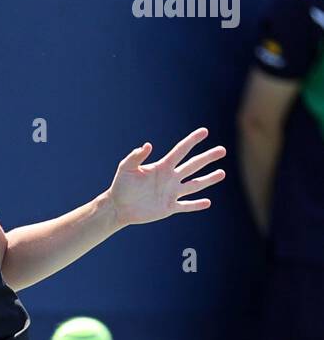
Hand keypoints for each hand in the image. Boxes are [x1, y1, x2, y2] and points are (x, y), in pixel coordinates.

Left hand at [107, 127, 225, 226]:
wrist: (118, 207)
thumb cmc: (121, 185)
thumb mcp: (126, 168)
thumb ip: (135, 156)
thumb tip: (147, 145)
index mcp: (162, 167)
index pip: (181, 151)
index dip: (192, 140)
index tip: (204, 131)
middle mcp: (170, 178)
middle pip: (193, 165)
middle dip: (207, 158)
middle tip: (222, 150)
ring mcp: (171, 193)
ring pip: (194, 185)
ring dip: (208, 179)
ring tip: (222, 173)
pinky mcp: (168, 208)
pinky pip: (185, 206)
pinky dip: (196, 205)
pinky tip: (208, 202)